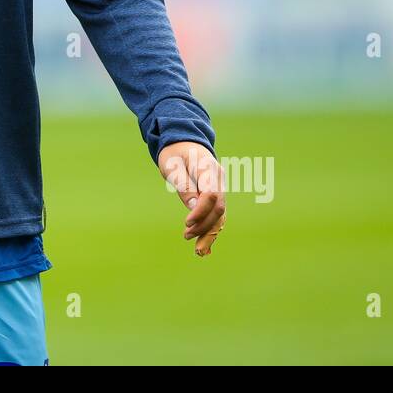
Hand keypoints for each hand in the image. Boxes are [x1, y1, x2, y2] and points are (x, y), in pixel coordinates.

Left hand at [157, 141, 225, 256]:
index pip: (211, 194)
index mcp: (207, 168)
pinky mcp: (216, 194)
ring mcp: (219, 186)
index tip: (186, 223)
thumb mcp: (172, 165)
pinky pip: (217, 214)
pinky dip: (211, 229)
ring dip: (210, 232)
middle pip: (219, 208)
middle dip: (205, 226)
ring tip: (198, 250)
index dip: (201, 211)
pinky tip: (205, 246)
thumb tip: (193, 207)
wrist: (183, 141)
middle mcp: (218, 178)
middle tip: (186, 237)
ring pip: (220, 214)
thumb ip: (183, 184)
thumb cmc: (174, 152)